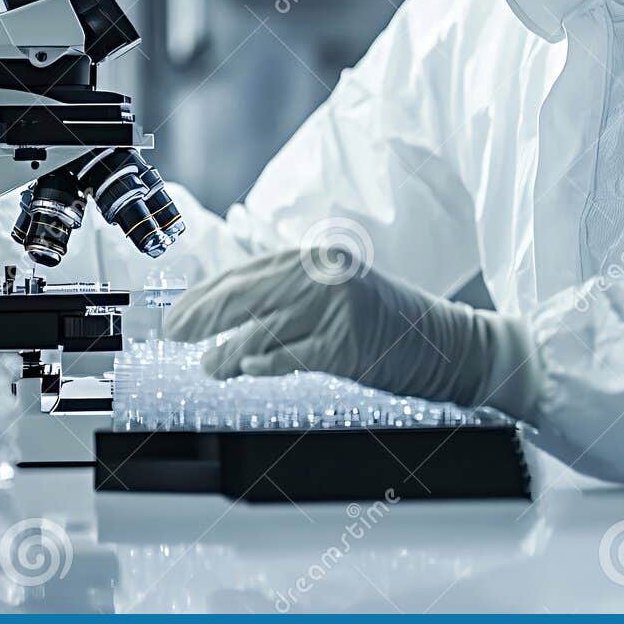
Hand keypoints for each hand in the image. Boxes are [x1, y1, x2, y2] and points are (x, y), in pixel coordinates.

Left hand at [164, 247, 541, 420]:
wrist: (448, 345)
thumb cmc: (388, 324)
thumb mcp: (337, 294)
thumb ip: (289, 296)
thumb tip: (223, 317)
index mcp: (319, 256)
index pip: (248, 272)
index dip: (208, 294)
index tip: (180, 313)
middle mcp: (325, 275)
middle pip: (245, 295)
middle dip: (204, 316)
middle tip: (176, 333)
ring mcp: (336, 309)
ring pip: (261, 331)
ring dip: (227, 351)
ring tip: (211, 365)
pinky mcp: (345, 346)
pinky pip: (289, 357)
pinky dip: (264, 363)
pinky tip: (246, 367)